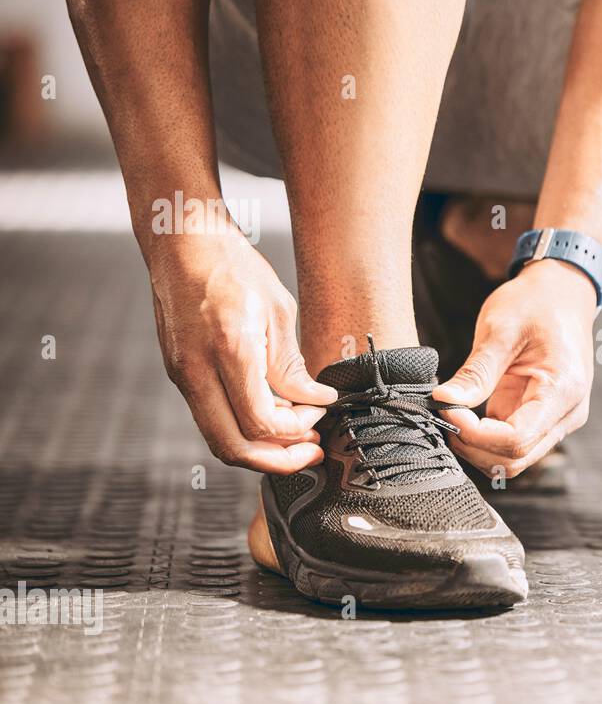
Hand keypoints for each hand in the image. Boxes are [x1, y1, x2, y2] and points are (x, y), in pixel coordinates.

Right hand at [147, 226, 336, 472]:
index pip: (261, 421)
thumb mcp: (278, 311)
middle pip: (233, 447)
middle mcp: (197, 370)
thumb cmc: (233, 267)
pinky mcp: (180, 374)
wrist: (182, 242)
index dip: (296, 431)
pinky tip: (273, 412)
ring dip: (261, 448)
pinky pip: (212, 418)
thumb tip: (317, 402)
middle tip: (312, 451)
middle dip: (278, 460)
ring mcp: (182, 375)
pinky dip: (243, 427)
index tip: (320, 416)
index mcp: (229, 350)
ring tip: (298, 434)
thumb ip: (292, 365)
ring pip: (219, 438)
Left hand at [431, 260, 595, 477]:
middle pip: (516, 458)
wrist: (563, 294)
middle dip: (472, 445)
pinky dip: (482, 439)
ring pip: (513, 460)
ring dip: (476, 447)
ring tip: (450, 414)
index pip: (517, 439)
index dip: (475, 433)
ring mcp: (556, 420)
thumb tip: (443, 401)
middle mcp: (567, 414)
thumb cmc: (536, 303)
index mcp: (564, 390)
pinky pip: (510, 445)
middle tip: (442, 413)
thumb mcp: (501, 329)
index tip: (446, 408)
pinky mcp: (541, 419)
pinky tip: (462, 416)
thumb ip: (476, 372)